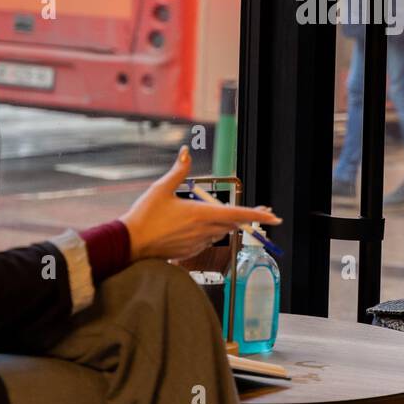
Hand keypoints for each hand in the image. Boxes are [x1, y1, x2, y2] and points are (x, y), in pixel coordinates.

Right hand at [119, 146, 280, 261]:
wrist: (129, 244)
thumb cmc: (144, 215)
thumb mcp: (161, 188)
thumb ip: (178, 171)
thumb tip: (186, 151)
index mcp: (200, 214)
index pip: (237, 214)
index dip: (257, 214)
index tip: (274, 216)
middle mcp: (203, 230)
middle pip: (233, 223)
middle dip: (249, 217)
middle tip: (264, 211)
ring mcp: (197, 243)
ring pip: (221, 231)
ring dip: (227, 223)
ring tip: (230, 214)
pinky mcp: (190, 251)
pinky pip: (207, 240)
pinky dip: (210, 231)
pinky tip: (200, 226)